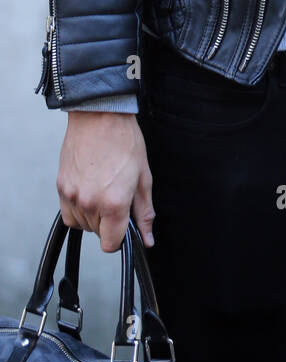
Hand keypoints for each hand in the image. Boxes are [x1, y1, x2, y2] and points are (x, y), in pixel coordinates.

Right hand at [57, 112, 154, 252]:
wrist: (100, 117)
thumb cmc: (124, 142)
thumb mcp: (143, 177)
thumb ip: (144, 213)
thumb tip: (147, 238)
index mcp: (114, 203)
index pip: (111, 245)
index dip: (120, 238)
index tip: (124, 225)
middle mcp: (90, 203)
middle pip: (98, 233)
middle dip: (109, 221)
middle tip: (117, 195)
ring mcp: (72, 196)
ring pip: (82, 224)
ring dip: (93, 215)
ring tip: (103, 189)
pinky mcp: (61, 187)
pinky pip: (68, 213)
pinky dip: (78, 209)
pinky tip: (89, 190)